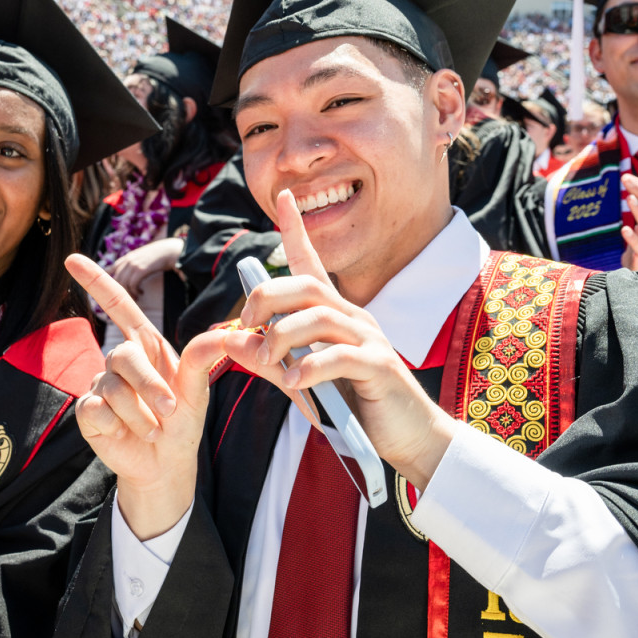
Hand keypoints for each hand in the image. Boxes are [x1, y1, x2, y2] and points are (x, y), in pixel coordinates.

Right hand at [64, 254, 226, 539]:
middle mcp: (119, 361)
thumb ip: (204, 357)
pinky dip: (118, 425)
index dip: (96, 281)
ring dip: (139, 414)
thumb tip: (223, 333)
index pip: (118, 306)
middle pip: (122, 355)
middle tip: (168, 412)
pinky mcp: (87, 411)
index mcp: (146, 346)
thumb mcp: (199, 390)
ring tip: (151, 428)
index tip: (71, 258)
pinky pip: (96, 409)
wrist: (166, 463)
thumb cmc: (182, 422)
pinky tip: (124, 433)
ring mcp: (100, 385)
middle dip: (148, 387)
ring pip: (111, 388)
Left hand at [106, 236, 184, 297]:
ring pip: (123, 283)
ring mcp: (134, 264)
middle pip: (116, 279)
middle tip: (128, 299)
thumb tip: (131, 274)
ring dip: (128, 293)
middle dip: (119, 292)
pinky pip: (132, 284)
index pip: (111, 269)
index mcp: (128, 257)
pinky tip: (141, 293)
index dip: (107, 279)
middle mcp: (128, 260)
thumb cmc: (160, 255)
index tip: (108, 289)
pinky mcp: (141, 269)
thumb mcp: (144, 257)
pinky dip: (135, 291)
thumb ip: (135, 263)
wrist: (171, 250)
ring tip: (136, 298)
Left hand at [215, 192, 455, 489]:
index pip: (313, 264)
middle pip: (307, 284)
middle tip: (244, 324)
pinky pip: (340, 356)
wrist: (407, 440)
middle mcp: (355, 318)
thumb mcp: (302, 381)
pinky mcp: (380, 368)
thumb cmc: (354, 409)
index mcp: (337, 316)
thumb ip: (267, 359)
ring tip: (267, 360)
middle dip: (268, 297)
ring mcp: (370, 341)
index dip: (296, 230)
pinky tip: (294, 385)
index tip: (283, 197)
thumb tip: (229, 338)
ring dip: (283, 335)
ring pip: (320, 316)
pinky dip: (310, 368)